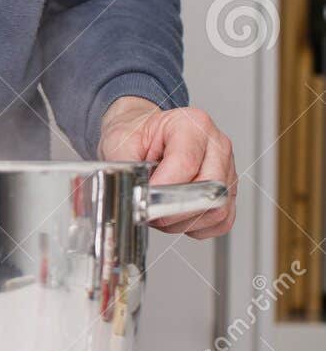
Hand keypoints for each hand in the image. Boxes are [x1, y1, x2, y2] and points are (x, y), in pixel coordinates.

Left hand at [98, 97, 236, 238]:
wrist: (143, 132)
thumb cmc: (137, 134)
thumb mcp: (121, 142)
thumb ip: (127, 169)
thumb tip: (132, 197)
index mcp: (191, 124)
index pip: (186, 163)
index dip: (163, 189)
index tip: (144, 200)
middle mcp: (216, 145)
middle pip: (208, 191)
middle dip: (174, 210)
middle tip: (150, 210)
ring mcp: (227, 169)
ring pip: (216, 211)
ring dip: (183, 221)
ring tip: (160, 210)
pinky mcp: (229, 191)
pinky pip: (220, 222)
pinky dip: (196, 226)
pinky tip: (177, 215)